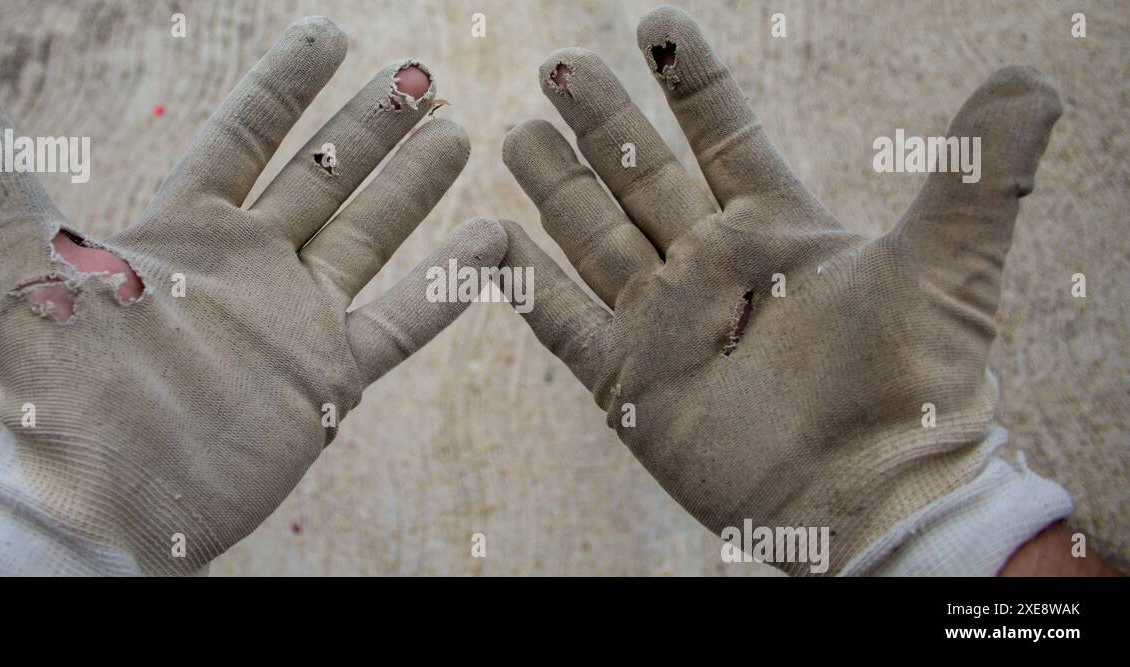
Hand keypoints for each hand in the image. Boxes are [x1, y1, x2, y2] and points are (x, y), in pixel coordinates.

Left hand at [0, 16, 504, 574]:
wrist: (99, 499)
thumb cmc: (57, 386)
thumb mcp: (16, 265)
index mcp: (185, 231)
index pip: (246, 136)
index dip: (286, 84)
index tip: (330, 35)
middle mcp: (247, 267)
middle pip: (322, 176)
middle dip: (368, 125)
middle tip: (419, 76)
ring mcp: (291, 319)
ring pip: (368, 233)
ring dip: (413, 184)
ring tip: (455, 130)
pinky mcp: (326, 376)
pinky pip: (401, 320)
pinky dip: (448, 284)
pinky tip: (493, 238)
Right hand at [498, 6, 1060, 573]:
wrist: (871, 494)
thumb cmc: (914, 384)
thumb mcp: (952, 262)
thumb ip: (982, 168)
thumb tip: (1032, 77)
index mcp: (778, 229)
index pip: (723, 133)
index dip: (691, 81)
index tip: (659, 23)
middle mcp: (714, 270)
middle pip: (643, 177)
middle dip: (604, 121)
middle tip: (561, 65)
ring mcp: (667, 325)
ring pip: (595, 236)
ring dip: (557, 186)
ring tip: (516, 132)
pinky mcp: (631, 382)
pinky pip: (564, 325)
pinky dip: (525, 286)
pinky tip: (492, 242)